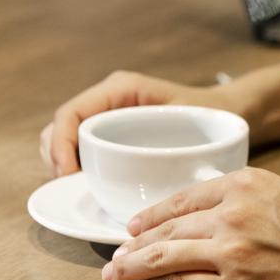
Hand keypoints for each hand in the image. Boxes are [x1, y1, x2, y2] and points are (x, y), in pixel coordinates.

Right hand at [39, 70, 253, 176]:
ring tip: (75, 189)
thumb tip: (188, 178)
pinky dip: (73, 167)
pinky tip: (86, 187)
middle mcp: (108, 100)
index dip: (61, 144)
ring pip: (63, 138)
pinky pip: (78, 149)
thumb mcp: (195, 125)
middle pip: (60, 126)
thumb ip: (188, 148)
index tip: (68, 175)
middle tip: (68, 187)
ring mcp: (105, 117)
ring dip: (60, 163)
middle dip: (55, 156)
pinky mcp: (108, 135)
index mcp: (122, 89)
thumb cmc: (211, 115)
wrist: (224, 112)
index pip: (72, 113)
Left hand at [100, 167, 279, 279]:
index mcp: (246, 182)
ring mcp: (232, 250)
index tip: (134, 225)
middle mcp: (233, 212)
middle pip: (167, 228)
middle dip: (134, 243)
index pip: (182, 197)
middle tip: (115, 253)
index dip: (152, 215)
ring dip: (134, 267)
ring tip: (115, 274)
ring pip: (166, 257)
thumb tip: (209, 212)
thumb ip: (245, 197)